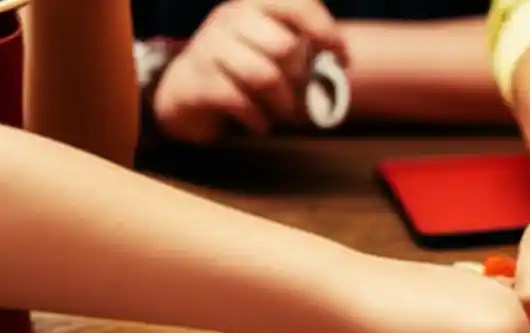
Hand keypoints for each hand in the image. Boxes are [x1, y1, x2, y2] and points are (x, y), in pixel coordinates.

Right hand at [153, 0, 344, 143]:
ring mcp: (209, 47)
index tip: (342, 57)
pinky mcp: (198, 81)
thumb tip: (338, 66)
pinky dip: (259, 120)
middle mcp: (229, 19)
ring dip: (283, 103)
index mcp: (253, 5)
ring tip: (284, 111)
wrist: (188, 90)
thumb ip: (304, 50)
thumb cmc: (243, 69)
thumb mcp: (271, 49)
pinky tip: (260, 124)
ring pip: (265, 77)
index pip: (297, 3)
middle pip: (284, 47)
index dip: (325, 30)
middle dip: (299, 77)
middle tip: (299, 92)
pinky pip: (241, 102)